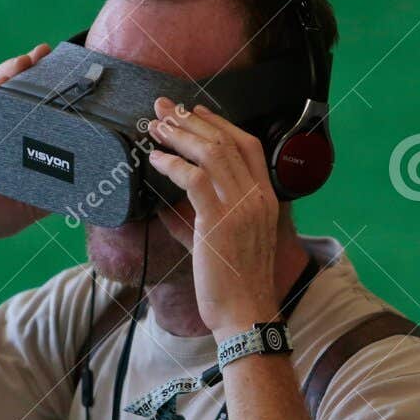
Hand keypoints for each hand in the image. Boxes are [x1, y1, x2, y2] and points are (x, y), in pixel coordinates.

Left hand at [146, 97, 279, 336]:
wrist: (245, 312)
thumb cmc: (236, 283)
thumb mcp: (226, 242)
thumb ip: (202, 220)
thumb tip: (167, 209)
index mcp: (265, 197)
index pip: (247, 144)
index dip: (219, 123)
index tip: (194, 111)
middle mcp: (257, 196)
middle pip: (226, 141)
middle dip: (191, 119)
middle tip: (164, 108)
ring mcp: (241, 207)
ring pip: (211, 152)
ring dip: (179, 135)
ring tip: (155, 127)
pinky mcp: (219, 221)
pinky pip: (194, 179)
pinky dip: (172, 164)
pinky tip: (154, 159)